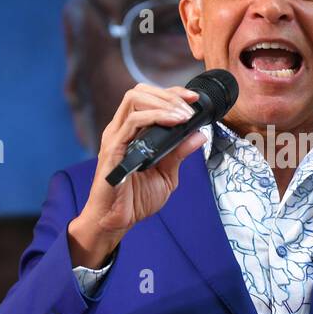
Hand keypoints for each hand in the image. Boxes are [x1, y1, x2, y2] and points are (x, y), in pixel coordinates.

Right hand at [67, 83, 205, 267]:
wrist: (117, 221)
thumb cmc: (135, 199)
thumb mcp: (167, 174)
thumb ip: (180, 153)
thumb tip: (199, 134)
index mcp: (132, 133)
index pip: (148, 98)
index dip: (171, 93)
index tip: (194, 99)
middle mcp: (121, 130)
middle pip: (139, 92)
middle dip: (168, 93)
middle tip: (191, 105)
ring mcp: (115, 137)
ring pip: (134, 99)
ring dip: (164, 103)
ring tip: (185, 115)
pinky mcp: (113, 149)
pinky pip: (132, 122)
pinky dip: (156, 117)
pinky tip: (174, 123)